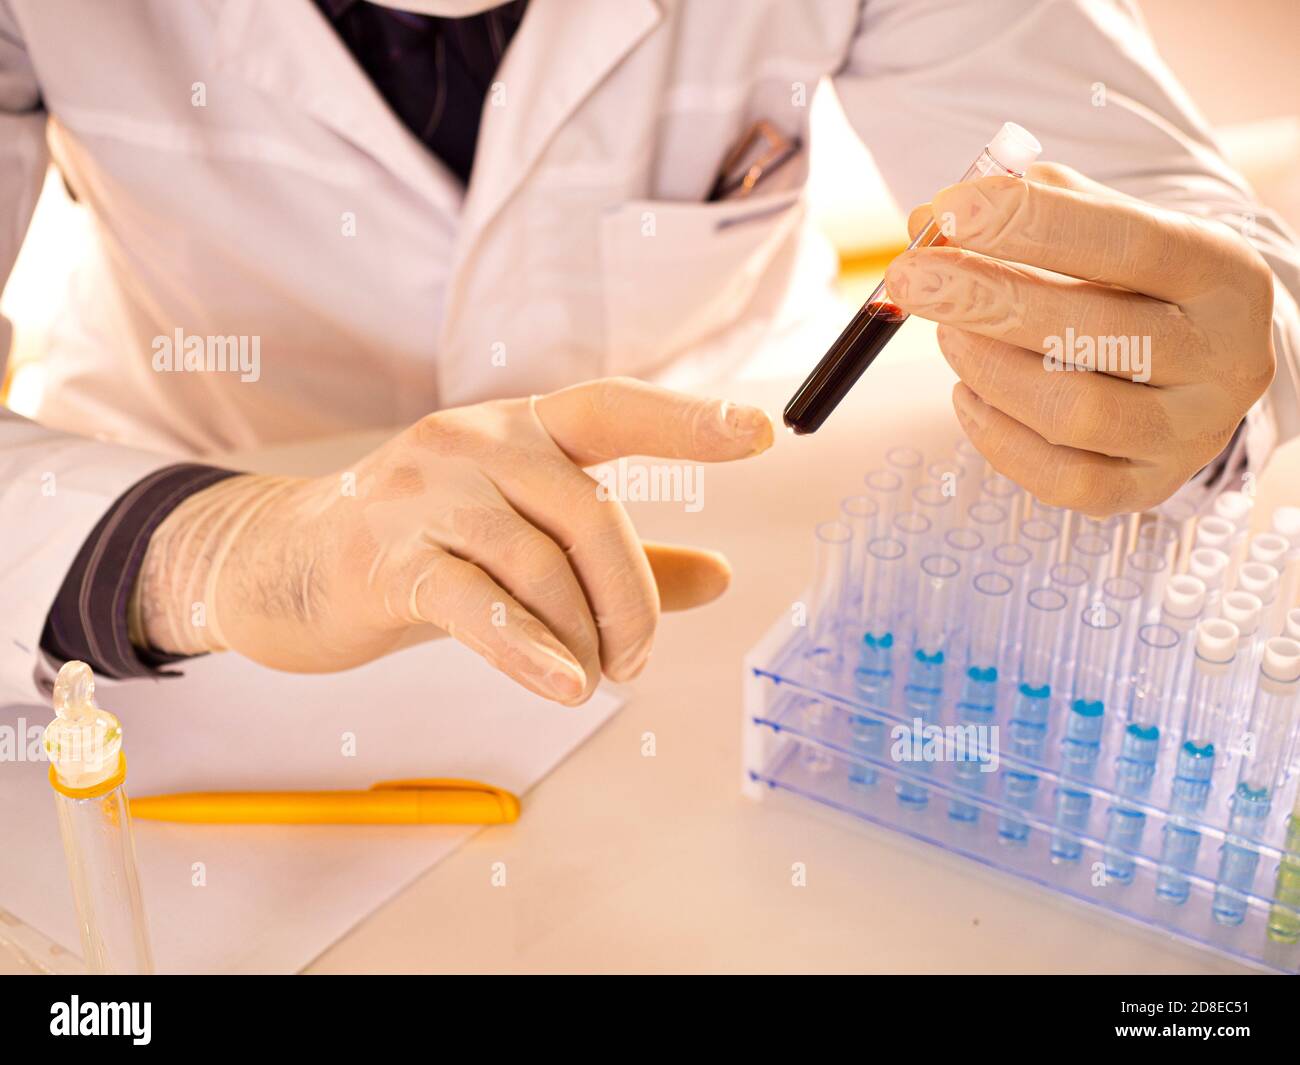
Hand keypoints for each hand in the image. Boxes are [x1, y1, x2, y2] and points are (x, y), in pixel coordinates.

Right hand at [131, 378, 772, 704]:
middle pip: (588, 510)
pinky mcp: (386, 557)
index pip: (612, 408)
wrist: (281, 564)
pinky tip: (563, 685)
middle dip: (631, 597)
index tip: (760, 432)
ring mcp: (423, 493)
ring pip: (539, 560)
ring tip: (592, 678)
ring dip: (585, 635)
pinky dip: (528, 647)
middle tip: (635, 661)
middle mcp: (474, 442)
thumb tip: (724, 576)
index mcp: (519, 430)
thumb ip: (626, 559)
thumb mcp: (526, 539)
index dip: (686, 418)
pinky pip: (475, 601)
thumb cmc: (421, 546)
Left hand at [885, 162, 1275, 515]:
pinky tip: (967, 393)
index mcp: (1225, 274)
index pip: (1129, 244)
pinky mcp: (1147, 488)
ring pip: (1072, 412)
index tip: (952, 209)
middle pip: (1095, 333)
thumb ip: (1028, 214)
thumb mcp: (1105, 230)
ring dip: (988, 368)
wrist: (1200, 363)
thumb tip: (925, 221)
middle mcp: (1223, 359)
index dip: (1033, 225)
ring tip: (946, 334)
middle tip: (912, 278)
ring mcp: (1190, 434)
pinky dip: (996, 435)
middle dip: (986, 301)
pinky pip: (1058, 478)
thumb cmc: (1136, 285)